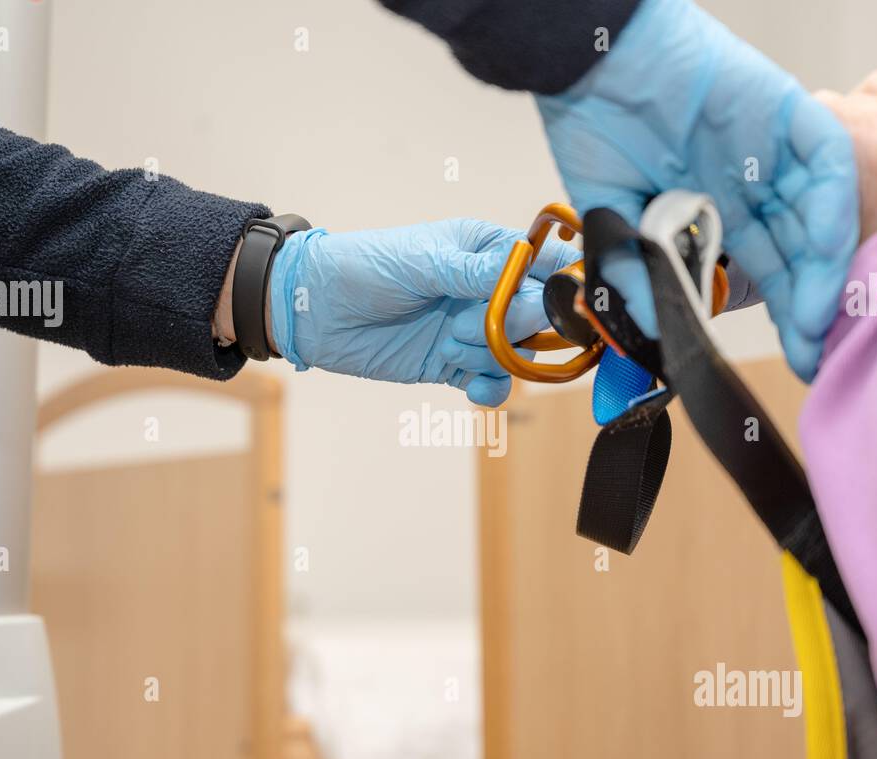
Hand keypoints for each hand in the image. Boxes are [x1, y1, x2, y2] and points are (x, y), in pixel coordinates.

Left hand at [266, 218, 576, 406]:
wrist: (314, 311)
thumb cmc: (364, 267)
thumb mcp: (421, 262)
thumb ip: (477, 275)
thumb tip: (532, 279)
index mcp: (485, 250)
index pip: (543, 263)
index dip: (560, 284)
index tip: (561, 303)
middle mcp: (485, 291)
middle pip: (537, 315)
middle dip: (514, 325)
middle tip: (468, 325)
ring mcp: (471, 330)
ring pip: (516, 352)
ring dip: (492, 356)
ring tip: (448, 346)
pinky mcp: (453, 364)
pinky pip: (492, 383)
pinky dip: (490, 389)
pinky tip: (471, 387)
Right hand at [535, 0, 857, 380]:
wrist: (589, 58)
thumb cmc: (593, 123)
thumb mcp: (607, 220)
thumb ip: (632, 277)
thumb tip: (654, 336)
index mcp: (715, 207)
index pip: (765, 269)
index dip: (780, 314)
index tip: (791, 357)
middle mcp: (752, 183)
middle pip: (798, 252)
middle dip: (809, 306)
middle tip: (817, 353)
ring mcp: (772, 150)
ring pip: (818, 213)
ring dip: (825, 268)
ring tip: (820, 320)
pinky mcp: (786, 112)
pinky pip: (825, 163)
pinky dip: (828, 206)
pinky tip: (823, 250)